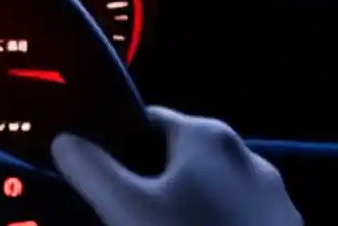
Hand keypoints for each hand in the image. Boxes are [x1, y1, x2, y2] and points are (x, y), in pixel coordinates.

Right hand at [53, 105, 301, 225]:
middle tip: (121, 217)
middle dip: (149, 186)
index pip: (148, 121)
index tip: (97, 179)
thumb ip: (91, 170)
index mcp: (208, 135)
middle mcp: (246, 155)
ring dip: (182, 212)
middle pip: (178, 160)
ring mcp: (273, 197)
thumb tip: (64, 141)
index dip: (116, 147)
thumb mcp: (127, 209)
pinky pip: (232, 220)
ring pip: (208, 195)